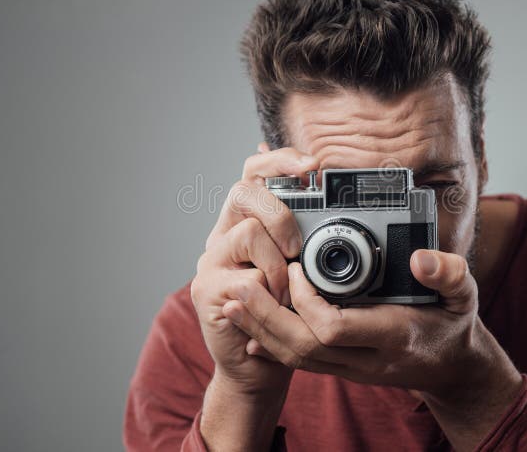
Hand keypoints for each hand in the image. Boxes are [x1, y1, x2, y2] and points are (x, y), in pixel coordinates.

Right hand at [190, 144, 318, 394]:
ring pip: (249, 232)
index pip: (253, 171)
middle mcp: (223, 234)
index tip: (312, 165)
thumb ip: (306, 232)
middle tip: (296, 250)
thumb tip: (321, 185)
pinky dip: (269, 293)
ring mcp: (211, 260)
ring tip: (285, 291)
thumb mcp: (302, 267)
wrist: (258, 366)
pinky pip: (246, 276)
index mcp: (245, 221)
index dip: (279, 159)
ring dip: (278, 265)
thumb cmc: (286, 314)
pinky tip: (273, 308)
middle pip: (245, 192)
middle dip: (281, 215)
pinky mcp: (205, 289)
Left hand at [221, 249, 522, 438]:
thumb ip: (448, 274)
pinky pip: (299, 361)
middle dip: (267, 319)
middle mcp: (368, 358)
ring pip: (296, 359)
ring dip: (260, 331)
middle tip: (239, 286)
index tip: (295, 269)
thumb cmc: (453, 325)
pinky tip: (247, 324)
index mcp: (395, 335)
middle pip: (304, 347)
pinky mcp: (341, 366)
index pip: (337, 328)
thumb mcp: (464, 295)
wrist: (451, 368)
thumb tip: (421, 258)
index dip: (308, 301)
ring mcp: (352, 367)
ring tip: (232, 303)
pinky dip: (270, 343)